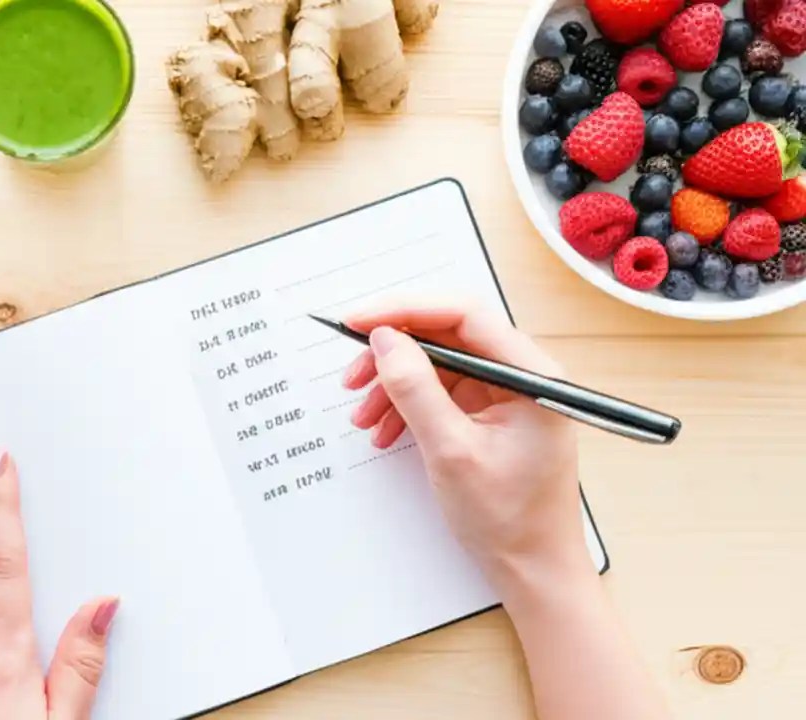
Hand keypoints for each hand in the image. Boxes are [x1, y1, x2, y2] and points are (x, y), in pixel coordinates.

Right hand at [341, 304, 593, 599]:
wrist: (533, 570)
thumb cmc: (511, 520)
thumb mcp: (451, 452)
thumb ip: (416, 390)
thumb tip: (385, 341)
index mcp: (530, 374)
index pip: (464, 314)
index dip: (405, 310)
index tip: (359, 322)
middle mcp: (522, 375)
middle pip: (447, 335)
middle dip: (394, 354)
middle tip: (352, 373)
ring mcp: (507, 394)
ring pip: (438, 365)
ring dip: (395, 385)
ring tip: (363, 415)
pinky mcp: (492, 413)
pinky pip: (442, 392)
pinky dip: (408, 406)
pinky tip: (386, 430)